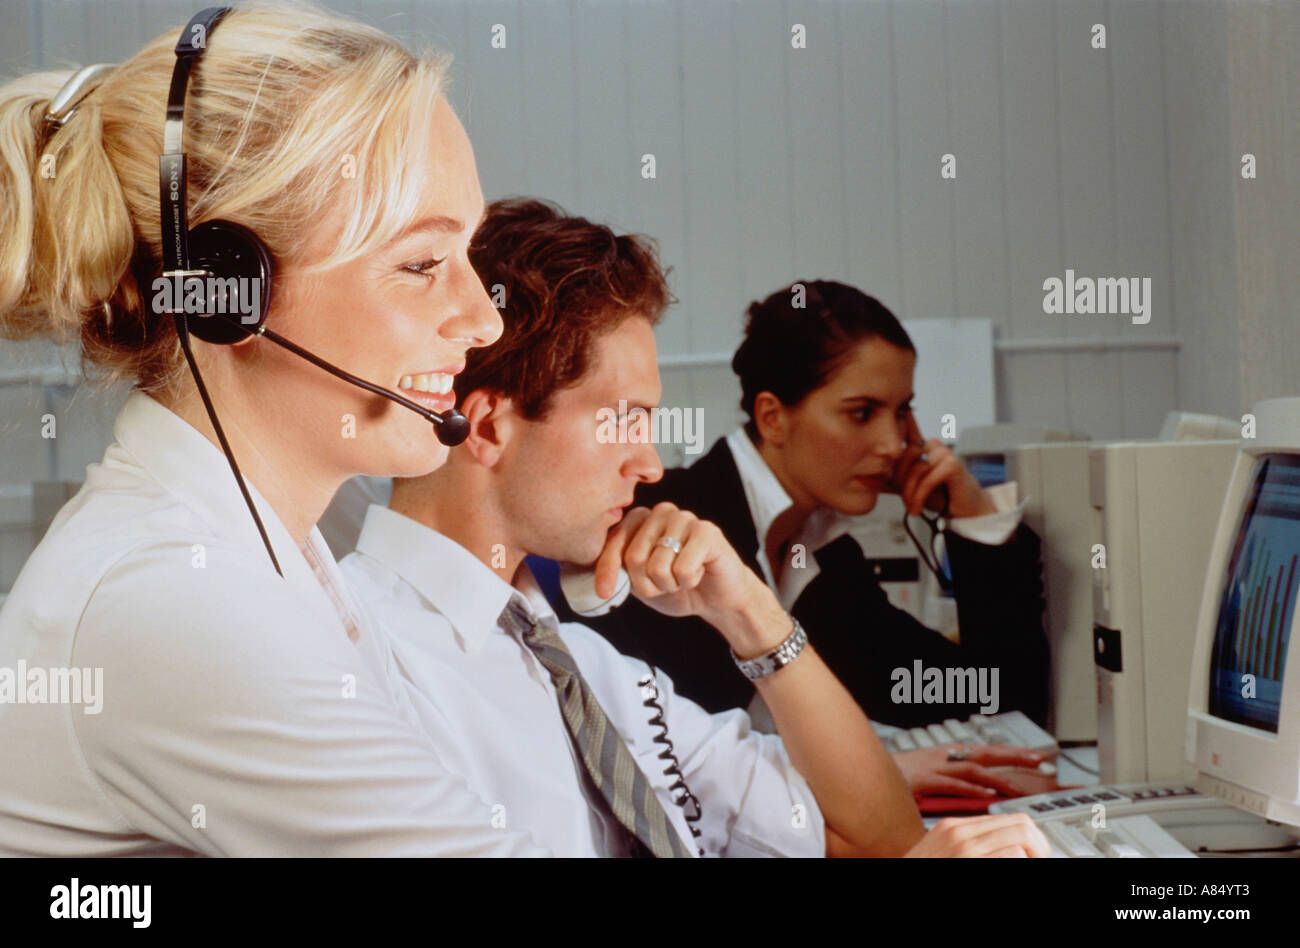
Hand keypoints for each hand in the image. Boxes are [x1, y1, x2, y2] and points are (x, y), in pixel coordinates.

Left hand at [594, 502, 777, 647]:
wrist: (717, 598)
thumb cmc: (677, 586)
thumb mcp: (639, 582)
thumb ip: (620, 571)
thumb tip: (599, 578)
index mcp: (640, 520)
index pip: (614, 542)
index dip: (607, 569)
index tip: (604, 592)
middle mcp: (661, 512)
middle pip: (634, 557)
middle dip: (648, 584)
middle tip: (666, 584)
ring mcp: (685, 518)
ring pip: (658, 566)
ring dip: (670, 584)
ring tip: (684, 577)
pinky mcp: (707, 531)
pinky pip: (683, 569)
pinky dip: (689, 581)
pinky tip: (699, 572)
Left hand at [892, 412, 994, 517]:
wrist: (964, 512)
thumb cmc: (938, 498)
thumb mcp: (909, 488)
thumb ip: (889, 481)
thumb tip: (862, 478)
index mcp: (924, 449)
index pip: (911, 433)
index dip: (907, 421)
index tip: (905, 408)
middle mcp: (933, 447)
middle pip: (904, 457)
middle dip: (900, 483)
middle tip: (906, 501)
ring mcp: (944, 453)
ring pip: (916, 469)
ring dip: (910, 493)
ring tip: (912, 508)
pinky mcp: (952, 464)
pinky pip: (927, 478)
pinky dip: (919, 495)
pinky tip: (917, 507)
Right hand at [893, 744, 1047, 797]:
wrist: (867, 769)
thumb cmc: (899, 775)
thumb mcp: (932, 772)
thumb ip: (957, 778)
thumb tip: (984, 789)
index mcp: (950, 753)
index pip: (989, 751)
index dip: (1014, 753)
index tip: (1038, 756)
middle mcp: (946, 756)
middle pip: (987, 753)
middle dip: (1015, 756)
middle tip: (1041, 760)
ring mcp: (935, 766)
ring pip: (973, 768)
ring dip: (998, 777)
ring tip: (1019, 787)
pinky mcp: (924, 779)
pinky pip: (952, 784)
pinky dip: (971, 788)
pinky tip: (986, 794)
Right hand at [904, 813, 1050, 857]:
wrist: (892, 884)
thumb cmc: (919, 869)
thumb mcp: (939, 853)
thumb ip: (966, 846)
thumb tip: (1001, 849)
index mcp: (953, 827)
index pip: (1007, 819)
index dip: (1028, 838)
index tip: (1034, 854)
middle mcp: (959, 832)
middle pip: (1021, 823)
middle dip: (1039, 845)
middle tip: (1039, 861)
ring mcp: (964, 848)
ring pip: (1022, 836)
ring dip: (1035, 855)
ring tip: (1033, 865)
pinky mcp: (969, 860)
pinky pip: (1013, 854)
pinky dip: (1022, 864)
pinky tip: (1014, 871)